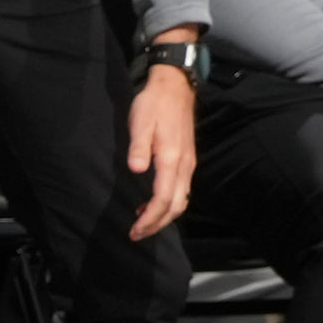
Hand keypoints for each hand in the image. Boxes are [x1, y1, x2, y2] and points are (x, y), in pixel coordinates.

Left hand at [125, 63, 193, 239]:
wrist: (175, 87)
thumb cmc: (153, 105)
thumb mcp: (140, 122)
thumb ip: (138, 147)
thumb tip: (136, 170)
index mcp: (171, 158)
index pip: (163, 197)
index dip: (150, 217)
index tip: (134, 229)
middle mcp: (184, 165)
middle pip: (176, 205)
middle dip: (157, 223)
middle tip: (136, 234)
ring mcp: (188, 163)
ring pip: (182, 199)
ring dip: (164, 215)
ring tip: (143, 222)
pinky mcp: (187, 160)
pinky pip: (182, 189)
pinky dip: (169, 203)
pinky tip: (152, 203)